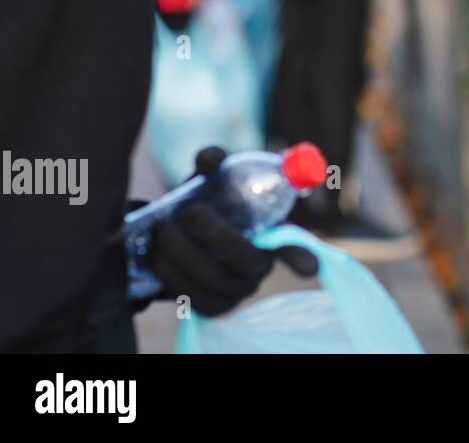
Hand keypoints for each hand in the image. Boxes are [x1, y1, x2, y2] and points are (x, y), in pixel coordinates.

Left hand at [147, 147, 317, 315]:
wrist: (174, 235)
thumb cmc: (205, 202)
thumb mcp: (209, 179)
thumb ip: (212, 162)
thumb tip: (210, 161)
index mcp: (271, 232)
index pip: (295, 246)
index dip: (302, 257)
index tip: (309, 268)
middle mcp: (261, 266)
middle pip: (249, 261)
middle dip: (216, 234)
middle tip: (188, 211)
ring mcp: (238, 291)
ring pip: (213, 277)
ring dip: (182, 250)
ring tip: (162, 227)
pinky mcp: (212, 308)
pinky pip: (192, 295)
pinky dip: (170, 271)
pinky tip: (159, 253)